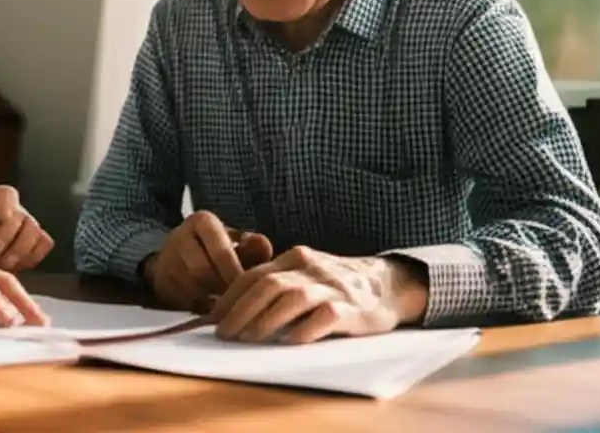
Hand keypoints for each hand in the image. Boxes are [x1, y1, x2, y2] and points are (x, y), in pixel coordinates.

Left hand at [0, 185, 53, 270]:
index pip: (6, 194)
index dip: (7, 204)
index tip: (2, 218)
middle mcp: (13, 212)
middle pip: (23, 216)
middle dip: (11, 236)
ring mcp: (26, 227)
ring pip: (37, 231)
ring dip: (23, 249)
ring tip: (6, 264)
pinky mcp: (35, 244)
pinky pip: (45, 244)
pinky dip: (33, 256)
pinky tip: (16, 265)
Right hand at [143, 211, 273, 312]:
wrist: (178, 254)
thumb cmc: (217, 248)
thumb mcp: (237, 241)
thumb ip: (254, 246)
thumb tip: (265, 248)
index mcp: (202, 221)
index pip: (220, 251)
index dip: (236, 272)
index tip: (250, 288)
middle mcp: (179, 236)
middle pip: (202, 271)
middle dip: (222, 288)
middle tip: (239, 301)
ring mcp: (166, 259)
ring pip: (190, 287)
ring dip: (211, 300)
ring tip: (229, 306)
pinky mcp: (160, 280)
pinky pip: (181, 299)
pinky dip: (199, 307)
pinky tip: (212, 309)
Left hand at [210, 246, 428, 343]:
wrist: (388, 284)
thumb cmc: (336, 286)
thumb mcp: (305, 274)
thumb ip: (277, 285)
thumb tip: (233, 312)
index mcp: (295, 258)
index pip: (254, 275)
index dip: (230, 297)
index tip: (211, 318)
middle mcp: (311, 268)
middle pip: (268, 285)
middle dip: (241, 310)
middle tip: (224, 334)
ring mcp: (332, 287)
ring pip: (292, 298)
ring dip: (266, 320)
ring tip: (248, 339)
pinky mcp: (352, 308)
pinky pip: (325, 316)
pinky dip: (304, 329)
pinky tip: (289, 341)